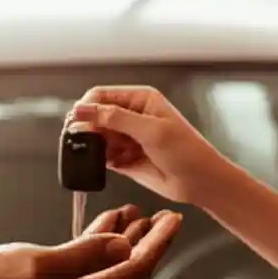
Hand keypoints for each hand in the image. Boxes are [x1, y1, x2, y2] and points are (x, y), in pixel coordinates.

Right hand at [0, 204, 181, 278]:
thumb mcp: (39, 265)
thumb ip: (84, 255)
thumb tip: (124, 247)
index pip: (134, 271)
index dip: (157, 245)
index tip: (173, 221)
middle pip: (130, 273)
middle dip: (150, 245)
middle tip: (167, 219)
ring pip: (112, 270)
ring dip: (128, 243)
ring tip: (140, 216)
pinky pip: (91, 268)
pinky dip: (102, 246)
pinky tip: (105, 225)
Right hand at [68, 86, 235, 204]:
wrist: (200, 182)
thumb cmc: (187, 152)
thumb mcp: (151, 130)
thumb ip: (116, 118)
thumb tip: (83, 109)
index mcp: (141, 99)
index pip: (102, 95)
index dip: (86, 106)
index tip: (76, 121)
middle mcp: (132, 116)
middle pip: (96, 116)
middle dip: (88, 128)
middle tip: (84, 141)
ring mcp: (128, 138)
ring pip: (97, 137)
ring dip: (95, 146)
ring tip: (109, 154)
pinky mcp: (125, 159)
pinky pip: (103, 156)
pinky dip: (100, 160)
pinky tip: (111, 163)